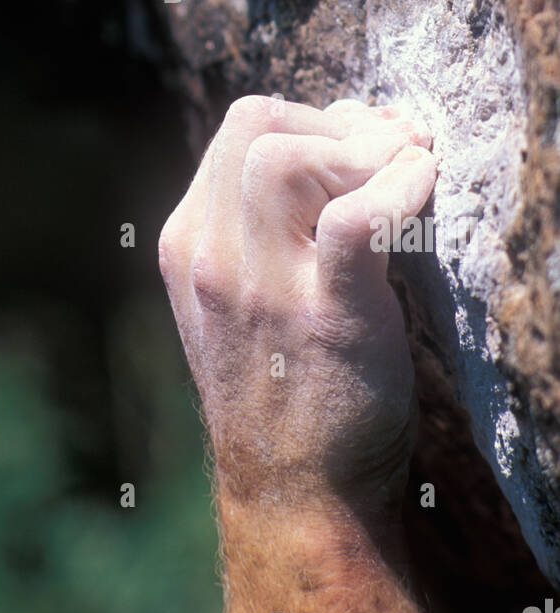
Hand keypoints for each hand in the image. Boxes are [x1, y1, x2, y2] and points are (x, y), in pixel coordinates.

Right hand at [159, 96, 436, 612]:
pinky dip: (399, 186)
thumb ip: (261, 227)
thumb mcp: (239, 298)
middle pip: (256, 122)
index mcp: (190, 244)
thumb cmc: (285, 387)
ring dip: (362, 150)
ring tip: (404, 176)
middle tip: (386, 154)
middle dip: (333, 122)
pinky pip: (355, 217)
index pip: (241, 128)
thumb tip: (340, 142)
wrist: (294, 494)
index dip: (311, 118)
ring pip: (287, 155)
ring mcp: (261, 286)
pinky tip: (421, 189)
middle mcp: (211, 256)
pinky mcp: (325, 315)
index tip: (361, 144)